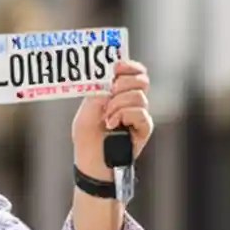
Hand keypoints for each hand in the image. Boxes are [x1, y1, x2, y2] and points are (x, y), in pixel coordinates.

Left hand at [71, 59, 153, 180]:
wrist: (92, 164)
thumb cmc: (87, 140)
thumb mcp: (85, 113)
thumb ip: (96, 94)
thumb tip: (109, 81)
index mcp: (117, 93)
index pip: (132, 71)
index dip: (127, 65)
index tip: (115, 68)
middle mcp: (131, 101)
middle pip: (141, 79)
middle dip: (123, 82)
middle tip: (109, 93)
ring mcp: (139, 114)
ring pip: (139, 95)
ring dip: (118, 103)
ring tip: (107, 117)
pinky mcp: (144, 127)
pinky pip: (140, 112)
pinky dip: (124, 115)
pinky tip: (113, 124)